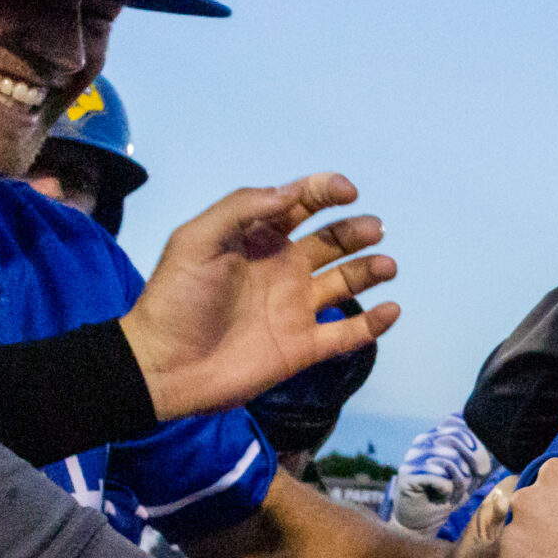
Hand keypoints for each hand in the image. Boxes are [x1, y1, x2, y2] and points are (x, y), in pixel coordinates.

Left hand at [119, 174, 398, 420]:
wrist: (165, 366)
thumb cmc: (175, 299)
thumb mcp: (196, 240)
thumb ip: (242, 209)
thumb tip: (290, 193)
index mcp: (258, 239)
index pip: (301, 204)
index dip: (326, 191)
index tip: (347, 191)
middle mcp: (283, 269)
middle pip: (332, 241)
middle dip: (356, 230)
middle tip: (373, 229)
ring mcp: (296, 308)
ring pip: (346, 282)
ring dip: (370, 270)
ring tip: (386, 265)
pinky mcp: (304, 347)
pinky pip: (348, 334)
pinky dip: (374, 324)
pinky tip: (392, 310)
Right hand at [382, 413, 497, 532]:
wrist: (423, 522)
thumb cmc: (448, 495)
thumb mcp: (470, 473)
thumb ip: (480, 454)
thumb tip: (498, 438)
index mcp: (436, 435)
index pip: (462, 429)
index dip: (475, 451)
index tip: (475, 471)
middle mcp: (422, 441)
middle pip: (458, 444)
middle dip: (468, 470)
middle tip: (461, 487)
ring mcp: (412, 456)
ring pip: (451, 462)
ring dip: (458, 483)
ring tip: (451, 493)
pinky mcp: (408, 475)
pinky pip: (440, 478)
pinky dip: (447, 490)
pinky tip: (441, 496)